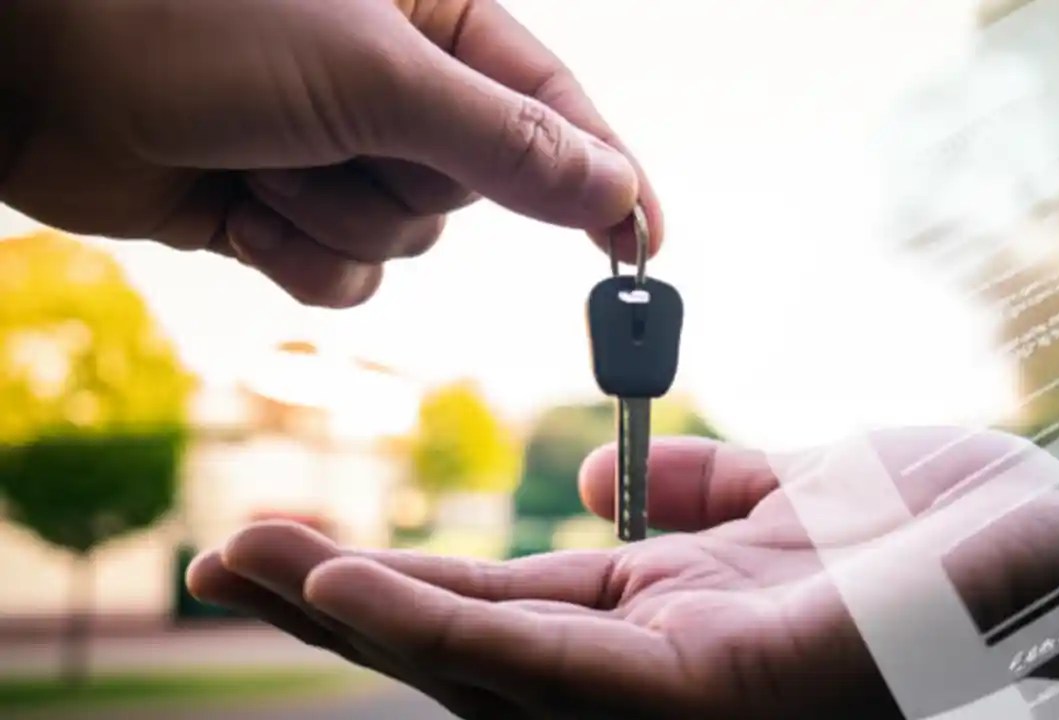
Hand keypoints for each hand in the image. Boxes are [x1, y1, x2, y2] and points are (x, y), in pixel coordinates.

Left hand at [0, 0, 657, 306]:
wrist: (27, 66)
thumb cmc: (186, 18)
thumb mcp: (370, 73)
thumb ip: (502, 138)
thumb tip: (612, 189)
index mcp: (432, 16)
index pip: (552, 102)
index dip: (603, 172)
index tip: (646, 243)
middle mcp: (392, 83)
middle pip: (475, 185)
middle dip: (404, 178)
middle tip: (332, 129)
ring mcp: (335, 148)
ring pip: (407, 237)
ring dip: (332, 213)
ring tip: (256, 151)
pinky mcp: (282, 208)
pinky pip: (343, 273)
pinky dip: (295, 252)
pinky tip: (237, 200)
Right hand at [187, 428, 1058, 718]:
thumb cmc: (946, 537)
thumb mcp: (801, 489)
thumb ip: (702, 487)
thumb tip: (593, 473)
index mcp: (672, 621)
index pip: (509, 605)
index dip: (404, 581)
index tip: (313, 542)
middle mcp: (658, 672)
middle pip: (471, 648)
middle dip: (349, 605)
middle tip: (231, 555)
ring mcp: (680, 696)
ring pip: (489, 669)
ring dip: (370, 616)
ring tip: (265, 566)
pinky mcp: (714, 697)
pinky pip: (558, 670)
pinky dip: (454, 633)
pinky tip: (373, 592)